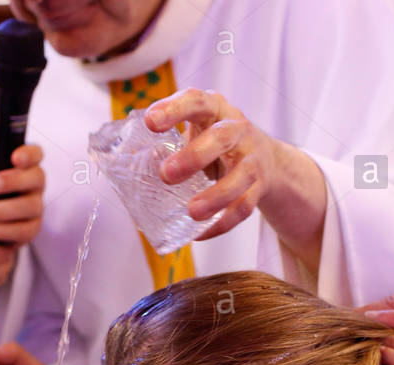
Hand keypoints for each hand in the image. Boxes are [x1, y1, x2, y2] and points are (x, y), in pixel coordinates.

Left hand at [0, 144, 45, 244]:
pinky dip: (2, 229)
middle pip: (37, 178)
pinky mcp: (32, 228)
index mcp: (24, 165)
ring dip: (3, 209)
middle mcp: (35, 184)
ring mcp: (36, 207)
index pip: (36, 153)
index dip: (29, 154)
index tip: (14, 157)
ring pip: (30, 206)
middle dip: (13, 181)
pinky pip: (24, 230)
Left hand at [145, 89, 322, 244]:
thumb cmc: (217, 142)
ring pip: (240, 177)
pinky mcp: (259, 187)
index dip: (174, 109)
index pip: (197, 101)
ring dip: (216, 196)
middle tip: (166, 175)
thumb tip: (126, 160)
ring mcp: (252, 159)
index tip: (150, 122)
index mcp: (216, 109)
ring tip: (192, 212)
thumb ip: (168, 142)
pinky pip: (244, 208)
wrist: (266, 159)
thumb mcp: (197, 130)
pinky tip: (200, 233)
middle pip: (221, 138)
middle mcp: (238, 130)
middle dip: (194, 156)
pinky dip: (222, 222)